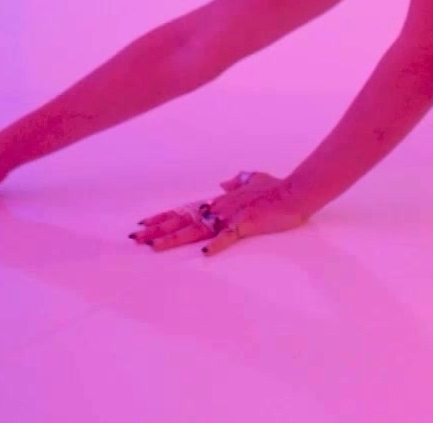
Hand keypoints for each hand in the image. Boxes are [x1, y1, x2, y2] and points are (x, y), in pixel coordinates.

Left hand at [130, 170, 312, 256]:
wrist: (296, 191)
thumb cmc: (277, 186)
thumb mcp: (254, 178)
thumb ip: (238, 180)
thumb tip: (223, 183)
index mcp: (221, 201)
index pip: (185, 209)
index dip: (164, 217)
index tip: (143, 223)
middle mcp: (220, 208)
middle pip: (183, 220)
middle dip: (158, 230)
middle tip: (135, 238)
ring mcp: (232, 217)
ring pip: (197, 229)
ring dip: (175, 238)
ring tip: (154, 247)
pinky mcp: (247, 224)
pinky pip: (229, 236)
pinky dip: (217, 244)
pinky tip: (204, 254)